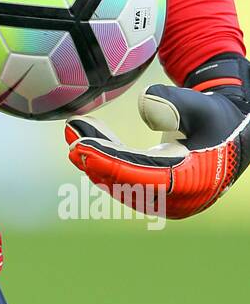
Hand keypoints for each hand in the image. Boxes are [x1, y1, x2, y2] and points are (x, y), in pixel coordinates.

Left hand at [64, 53, 249, 218]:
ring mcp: (168, 200)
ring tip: (73, 133)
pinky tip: (88, 141)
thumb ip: (178, 103)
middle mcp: (179, 198)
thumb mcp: (203, 105)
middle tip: (70, 137)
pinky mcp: (159, 195)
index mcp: (192, 180)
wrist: (233, 134)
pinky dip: (105, 162)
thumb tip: (146, 103)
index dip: (108, 162)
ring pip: (122, 183)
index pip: (140, 176)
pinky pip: (126, 181)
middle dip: (95, 159)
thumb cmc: (217, 117)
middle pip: (127, 182)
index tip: (81, 148)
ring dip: (95, 159)